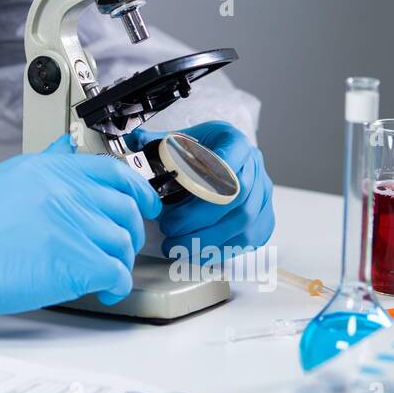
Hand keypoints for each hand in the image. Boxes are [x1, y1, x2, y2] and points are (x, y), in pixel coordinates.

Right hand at [0, 135, 160, 316]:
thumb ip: (45, 166)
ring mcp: (71, 225)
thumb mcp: (6, 178)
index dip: (137, 190)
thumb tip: (66, 151)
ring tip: (104, 272)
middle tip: (121, 244)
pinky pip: (116, 272)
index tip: (143, 203)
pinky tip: (104, 289)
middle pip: (126, 207)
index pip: (112, 171)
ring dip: (119, 260)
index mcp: (50, 169)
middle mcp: (65, 192)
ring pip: (123, 242)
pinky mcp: (72, 262)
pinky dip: (116, 284)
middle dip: (131, 230)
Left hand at [127, 121, 273, 258]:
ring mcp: (263, 195)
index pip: (228, 162)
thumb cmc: (198, 152)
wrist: (223, 158)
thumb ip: (155, 145)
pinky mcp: (264, 218)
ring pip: (244, 223)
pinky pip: (249, 240)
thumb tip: (129, 146)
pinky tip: (198, 252)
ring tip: (178, 245)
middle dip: (199, 218)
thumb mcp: (178, 140)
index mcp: (234, 142)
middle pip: (236, 198)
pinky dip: (222, 249)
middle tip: (171, 228)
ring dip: (208, 239)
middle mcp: (254, 167)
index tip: (180, 194)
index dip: (206, 182)